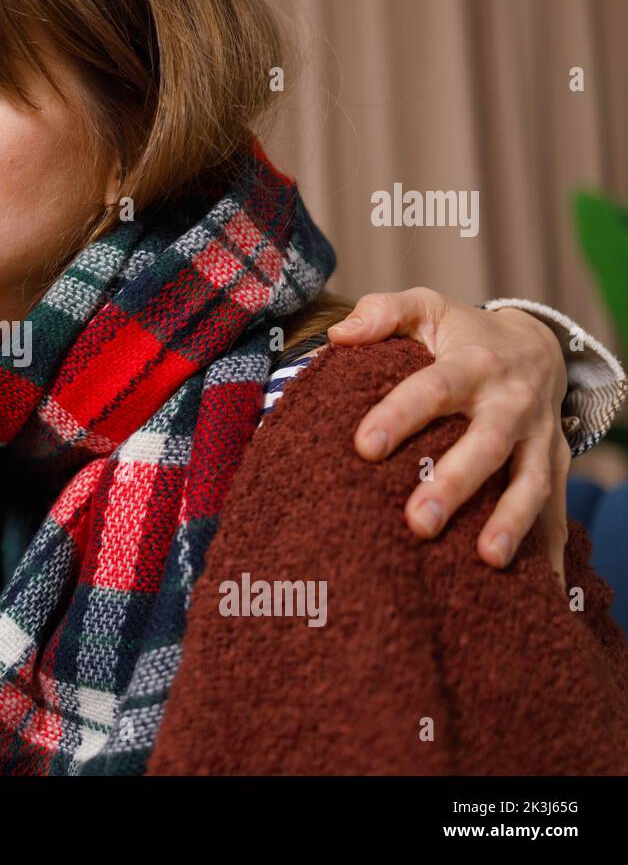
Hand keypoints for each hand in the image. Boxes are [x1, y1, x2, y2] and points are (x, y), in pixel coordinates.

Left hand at [328, 287, 568, 586]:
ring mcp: (538, 439)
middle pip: (484, 446)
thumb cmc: (462, 334)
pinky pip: (555, 511)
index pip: (431, 389)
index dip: (399, 415)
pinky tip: (536, 588)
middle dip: (455, 484)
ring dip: (509, 522)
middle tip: (417, 522)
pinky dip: (550, 550)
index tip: (364, 446)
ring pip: (529, 483)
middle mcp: (511, 404)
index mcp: (472, 364)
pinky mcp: (554, 467)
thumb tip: (340, 333)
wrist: (540, 347)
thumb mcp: (427, 308)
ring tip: (485, 558)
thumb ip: (384, 312)